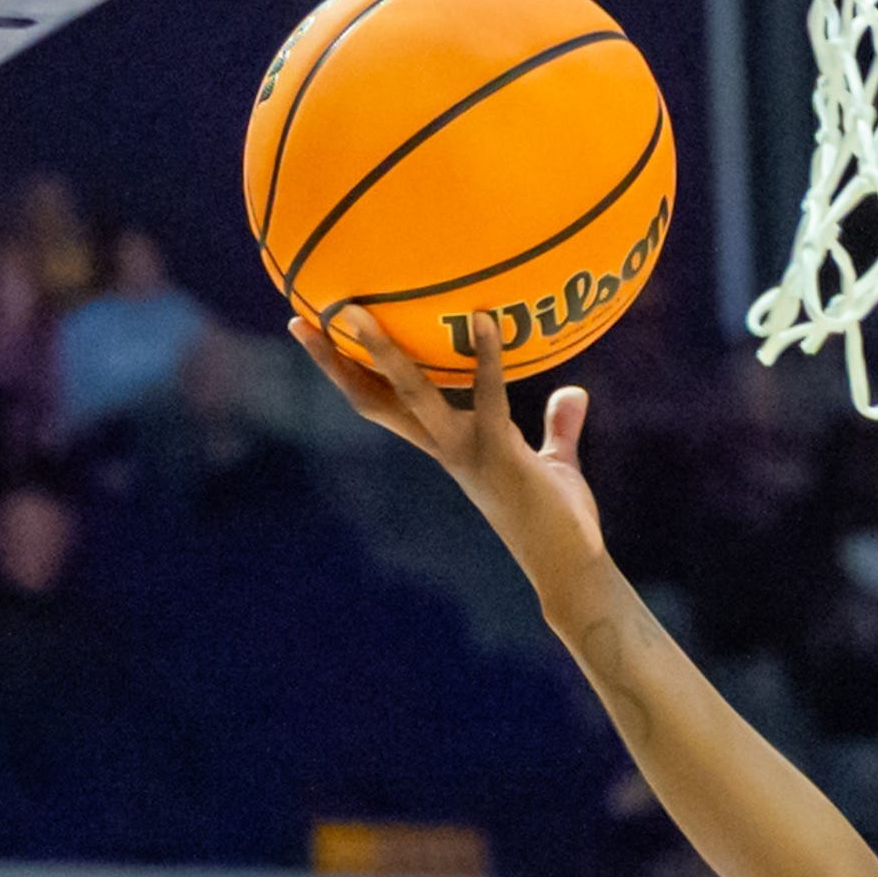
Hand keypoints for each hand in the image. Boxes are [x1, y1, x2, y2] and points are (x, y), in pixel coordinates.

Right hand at [291, 306, 610, 604]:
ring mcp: (468, 451)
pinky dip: (487, 357)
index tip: (318, 337)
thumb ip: (558, 428)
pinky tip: (484, 319)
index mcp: (447, 446)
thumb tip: (574, 392)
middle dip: (335, 361)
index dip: (348, 374)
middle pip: (375, 399)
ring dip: (383, 352)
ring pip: (412, 394)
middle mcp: (446, 447)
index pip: (384, 405)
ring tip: (357, 308)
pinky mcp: (501, 454)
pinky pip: (488, 397)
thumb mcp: (554, 464)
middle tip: (303, 317)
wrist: (570, 567)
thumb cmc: (559, 521)